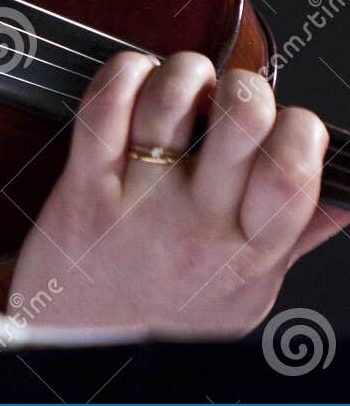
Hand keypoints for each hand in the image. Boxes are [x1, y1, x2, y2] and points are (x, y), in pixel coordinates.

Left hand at [8, 51, 348, 336]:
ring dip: (185, 71)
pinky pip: (101, 111)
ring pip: (169, 103)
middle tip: (235, 95)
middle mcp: (195, 224)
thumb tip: (345, 196)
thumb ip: (295, 240)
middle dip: (248, 86)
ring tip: (187, 81)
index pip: (293, 172)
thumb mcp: (246, 293)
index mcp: (248, 251)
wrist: (81, 334)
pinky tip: (137, 74)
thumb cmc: (165, 308)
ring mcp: (137, 202)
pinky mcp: (83, 185)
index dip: (299, 128)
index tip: (285, 124)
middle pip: (241, 122)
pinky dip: (124, 74)